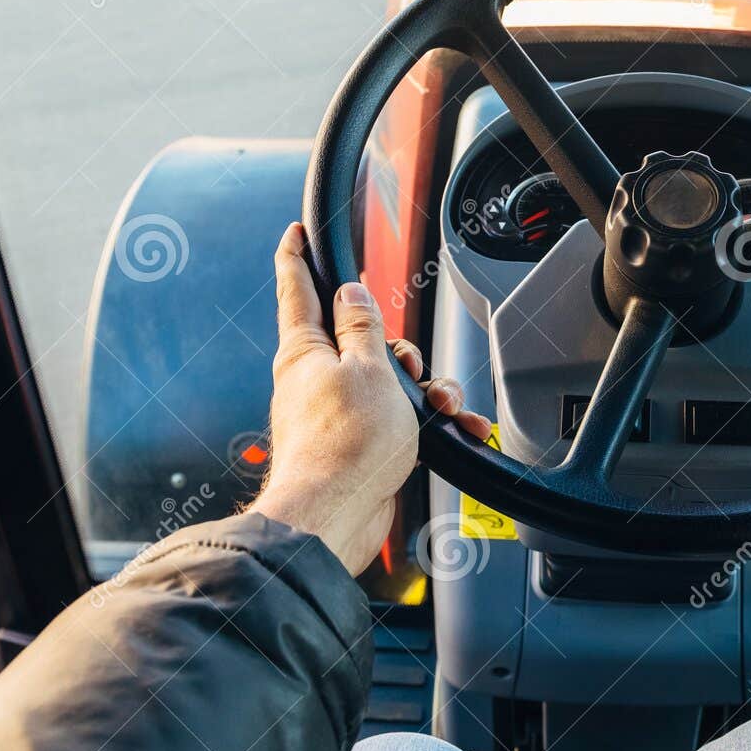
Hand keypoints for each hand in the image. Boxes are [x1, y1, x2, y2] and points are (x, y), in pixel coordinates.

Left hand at [250, 222, 491, 573]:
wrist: (337, 517)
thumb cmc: (346, 445)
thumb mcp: (368, 368)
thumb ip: (363, 327)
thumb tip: (353, 293)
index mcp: (306, 350)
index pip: (298, 287)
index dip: (297, 256)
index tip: (296, 233)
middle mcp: (313, 379)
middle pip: (358, 340)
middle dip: (399, 347)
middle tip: (412, 365)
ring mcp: (334, 414)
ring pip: (385, 383)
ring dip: (423, 391)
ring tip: (442, 407)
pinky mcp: (356, 446)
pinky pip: (394, 421)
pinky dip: (425, 424)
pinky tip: (454, 432)